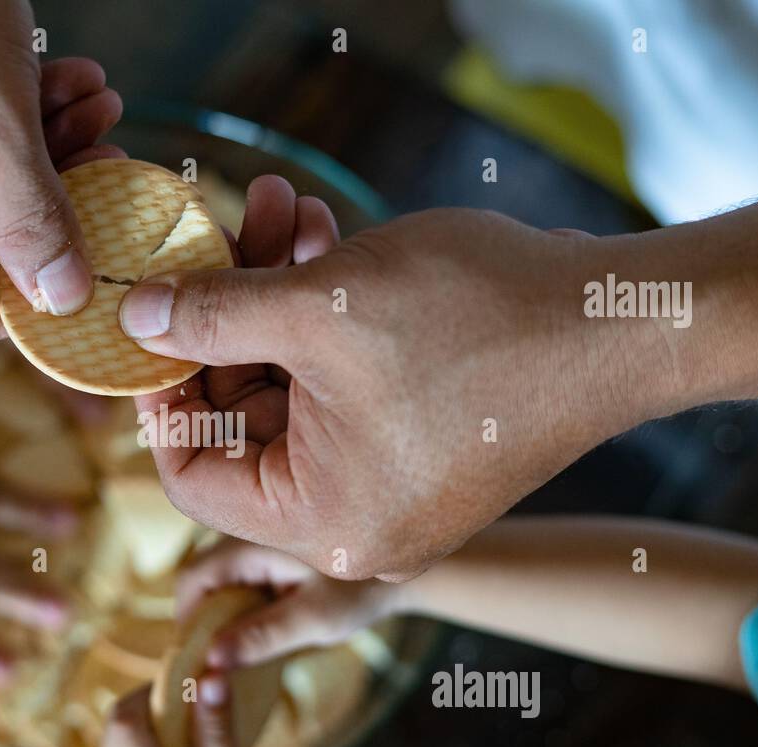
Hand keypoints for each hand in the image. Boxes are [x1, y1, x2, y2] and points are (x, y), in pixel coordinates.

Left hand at [97, 680, 262, 746]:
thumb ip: (216, 731)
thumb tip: (212, 677)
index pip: (125, 719)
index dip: (154, 691)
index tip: (192, 681)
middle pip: (117, 721)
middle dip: (155, 703)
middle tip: (196, 703)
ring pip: (118, 731)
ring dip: (153, 719)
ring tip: (192, 728)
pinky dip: (149, 737)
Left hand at [122, 200, 664, 580]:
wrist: (624, 320)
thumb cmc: (477, 322)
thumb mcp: (318, 309)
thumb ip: (209, 317)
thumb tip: (133, 320)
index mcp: (321, 524)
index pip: (192, 475)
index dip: (163, 392)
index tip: (156, 320)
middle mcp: (356, 526)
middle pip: (245, 422)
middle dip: (227, 319)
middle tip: (223, 232)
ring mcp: (397, 490)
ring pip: (295, 392)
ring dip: (277, 300)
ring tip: (282, 209)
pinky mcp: (428, 450)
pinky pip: (345, 390)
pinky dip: (327, 321)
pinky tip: (323, 239)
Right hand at [178, 539, 404, 667]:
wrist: (396, 572)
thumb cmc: (361, 592)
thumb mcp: (315, 619)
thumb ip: (263, 636)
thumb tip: (211, 659)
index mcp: (252, 541)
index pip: (193, 578)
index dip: (187, 621)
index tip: (199, 660)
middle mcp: (244, 532)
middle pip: (198, 578)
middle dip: (200, 619)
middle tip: (218, 660)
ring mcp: (250, 540)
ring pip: (213, 580)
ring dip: (217, 614)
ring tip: (237, 649)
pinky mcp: (260, 552)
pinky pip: (231, 579)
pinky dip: (233, 606)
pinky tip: (254, 630)